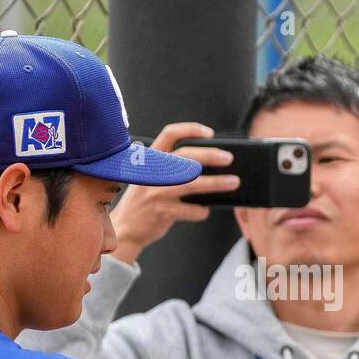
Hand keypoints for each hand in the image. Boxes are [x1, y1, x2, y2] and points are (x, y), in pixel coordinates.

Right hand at [108, 123, 239, 263]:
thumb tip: (208, 165)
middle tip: (228, 158)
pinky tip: (204, 210)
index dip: (191, 130)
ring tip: (233, 182)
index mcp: (150, 159)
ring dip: (216, 183)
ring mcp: (156, 192)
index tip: (210, 133)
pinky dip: (201, 211)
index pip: (170, 134)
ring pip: (192, 183)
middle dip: (210, 155)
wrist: (126, 228)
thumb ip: (171, 169)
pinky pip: (189, 210)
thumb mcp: (151, 177)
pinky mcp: (162, 211)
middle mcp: (153, 172)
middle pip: (185, 156)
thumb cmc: (145, 201)